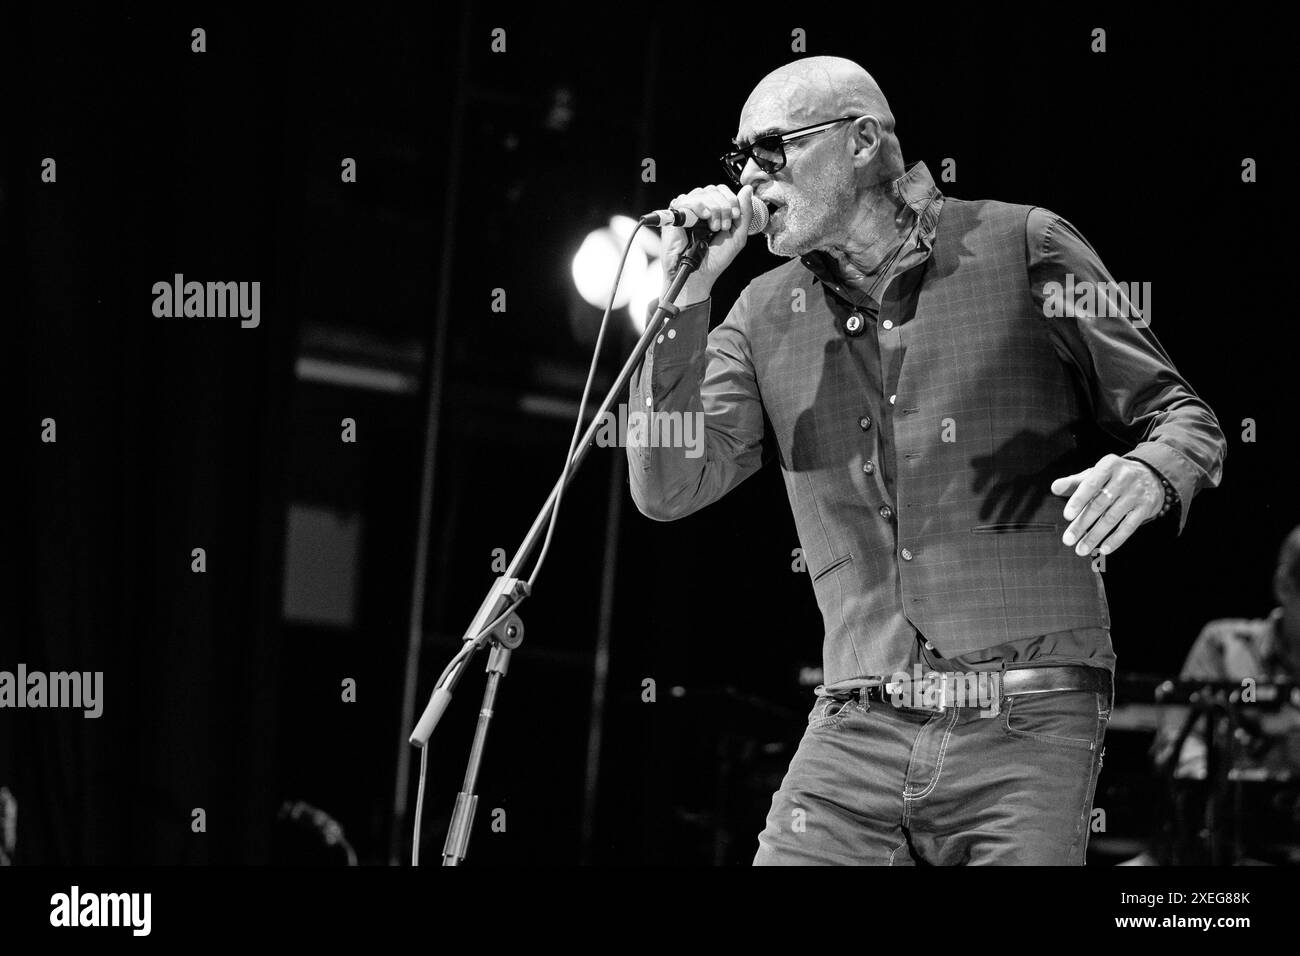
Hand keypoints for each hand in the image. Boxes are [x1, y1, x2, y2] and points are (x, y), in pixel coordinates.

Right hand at [659, 183, 754, 304]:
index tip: (735, 216)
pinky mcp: (674, 217)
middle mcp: (700, 209)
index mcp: (713, 211)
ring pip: (701, 192)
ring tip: (713, 227)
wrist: (699, 275)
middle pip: (712, 189)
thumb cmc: (716, 260)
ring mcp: (687, 212)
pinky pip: (685, 200)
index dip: (730, 199)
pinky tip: (704, 218)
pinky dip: (698, 206)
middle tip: (724, 225)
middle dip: (724, 205)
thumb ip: (745, 213)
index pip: (721, 190)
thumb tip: (747, 189)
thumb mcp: (738, 236)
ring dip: (713, 208)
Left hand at [1050, 454, 1165, 556]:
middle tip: (1068, 539)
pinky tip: (1104, 549)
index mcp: (1109, 465)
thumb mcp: (1096, 473)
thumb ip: (1074, 482)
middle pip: (1100, 504)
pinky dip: (1116, 539)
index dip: (1078, 500)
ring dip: (1095, 536)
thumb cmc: (1115, 476)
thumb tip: (1054, 487)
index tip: (1067, 516)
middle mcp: (1124, 477)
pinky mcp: (1146, 507)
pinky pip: (1129, 526)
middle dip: (1082, 524)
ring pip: (1112, 518)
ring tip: (1081, 549)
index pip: (1091, 484)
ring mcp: (1137, 493)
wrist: (1152, 474)